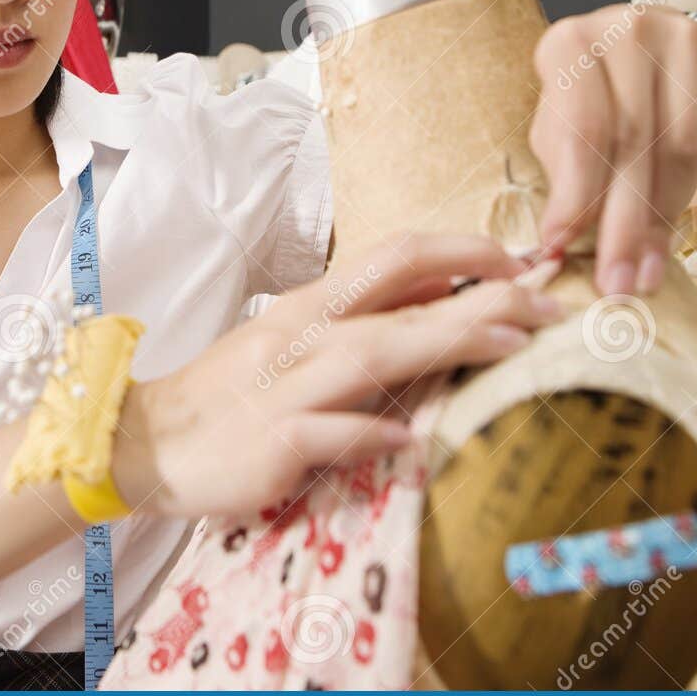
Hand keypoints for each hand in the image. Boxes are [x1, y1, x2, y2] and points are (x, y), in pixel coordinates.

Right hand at [111, 232, 562, 518]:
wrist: (146, 442)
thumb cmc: (232, 393)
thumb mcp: (292, 341)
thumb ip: (361, 322)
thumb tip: (440, 302)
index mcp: (310, 306)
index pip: (395, 256)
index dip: (463, 253)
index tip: (522, 264)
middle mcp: (301, 335)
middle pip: (399, 300)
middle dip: (480, 296)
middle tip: (550, 302)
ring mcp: (285, 387)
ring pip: (372, 354)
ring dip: (443, 344)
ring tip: (508, 345)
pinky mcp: (270, 442)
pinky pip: (327, 433)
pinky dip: (368, 433)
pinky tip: (411, 440)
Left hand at [530, 4, 696, 296]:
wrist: (638, 43)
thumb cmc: (586, 94)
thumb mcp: (557, 125)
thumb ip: (563, 174)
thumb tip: (561, 247)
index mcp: (569, 44)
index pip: (580, 129)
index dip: (574, 194)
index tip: (562, 246)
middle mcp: (625, 34)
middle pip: (630, 143)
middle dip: (621, 225)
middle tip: (615, 283)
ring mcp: (678, 42)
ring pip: (673, 150)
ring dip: (657, 222)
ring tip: (642, 273)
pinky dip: (680, 198)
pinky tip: (664, 235)